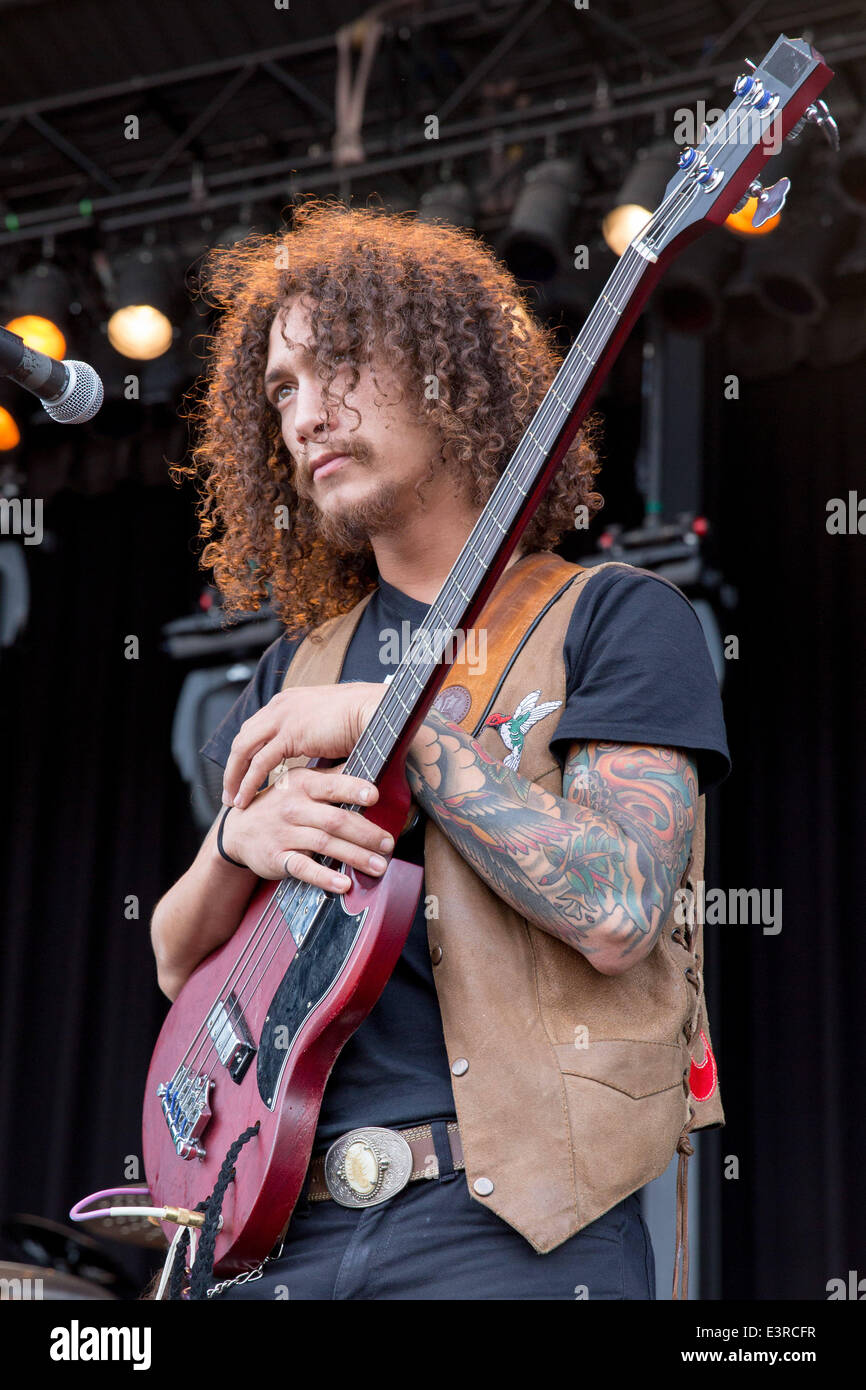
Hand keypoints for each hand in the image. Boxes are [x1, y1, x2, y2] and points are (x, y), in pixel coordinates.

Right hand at [221, 764, 394, 892]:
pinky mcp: (277, 857)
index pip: (331, 785)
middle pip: (335, 820)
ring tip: (378, 866)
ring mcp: (284, 833)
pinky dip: (324, 877)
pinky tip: (343, 884)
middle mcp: (293, 807)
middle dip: (365, 833)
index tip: (375, 795)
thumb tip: (370, 765)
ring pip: (325, 845)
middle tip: (388, 843)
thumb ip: (331, 778)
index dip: (353, 789)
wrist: (238, 829)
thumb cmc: (280, 803)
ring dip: (355, 857)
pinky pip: (303, 868)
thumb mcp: (299, 783)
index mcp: (302, 784)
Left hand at [223, 682, 387, 809]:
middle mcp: (279, 706)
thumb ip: (313, 743)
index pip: (256, 729)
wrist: (374, 710)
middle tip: (230, 792)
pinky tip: (245, 799)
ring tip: (232, 801)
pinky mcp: (289, 734)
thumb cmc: (362, 721)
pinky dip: (249, 782)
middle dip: (233, 767)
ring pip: (244, 749)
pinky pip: (260, 762)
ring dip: (234, 777)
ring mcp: (282, 717)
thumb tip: (312, 769)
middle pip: (243, 738)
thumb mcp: (327, 729)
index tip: (242, 776)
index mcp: (288, 701)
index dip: (246, 754)